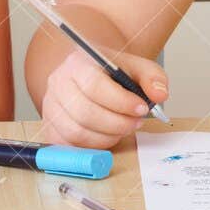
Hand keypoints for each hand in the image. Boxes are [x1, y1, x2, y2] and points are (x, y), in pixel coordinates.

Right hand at [39, 46, 166, 149]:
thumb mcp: (136, 67)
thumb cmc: (112, 73)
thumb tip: (159, 94)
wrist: (92, 74)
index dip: (120, 102)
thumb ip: (152, 77)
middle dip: (117, 123)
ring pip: (77, 133)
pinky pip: (70, 146)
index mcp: (77, 62)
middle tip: (137, 122)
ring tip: (124, 128)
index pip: (94, 85)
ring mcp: (50, 106)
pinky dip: (93, 146)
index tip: (141, 109)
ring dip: (107, 137)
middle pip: (85, 113)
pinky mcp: (50, 127)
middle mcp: (58, 83)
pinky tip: (108, 135)